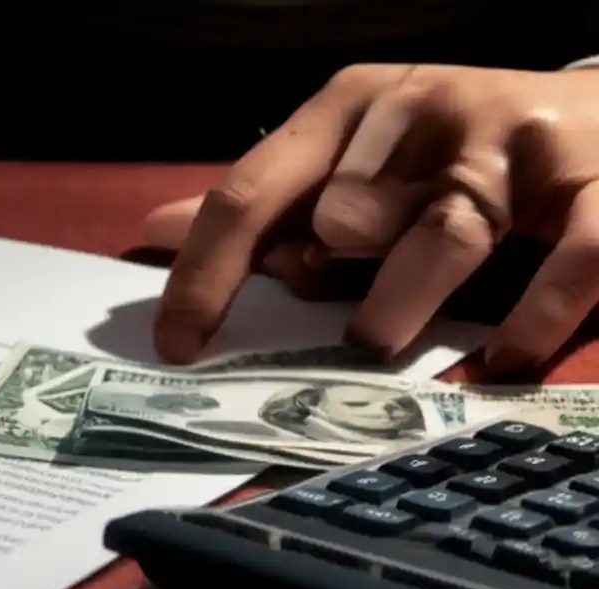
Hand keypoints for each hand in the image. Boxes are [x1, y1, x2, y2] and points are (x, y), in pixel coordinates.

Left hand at [146, 63, 598, 373]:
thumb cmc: (447, 151)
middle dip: (330, 279)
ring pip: (441, 237)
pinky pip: (569, 259)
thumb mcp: (347, 157)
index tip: (177, 346)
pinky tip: (504, 360)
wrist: (596, 112)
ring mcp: (513, 146)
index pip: (252, 192)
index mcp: (349, 107)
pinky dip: (535, 317)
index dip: (205, 273)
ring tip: (379, 346)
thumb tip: (155, 231)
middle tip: (334, 333)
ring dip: (400, 303)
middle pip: (344, 214)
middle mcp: (423, 112)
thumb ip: (261, 204)